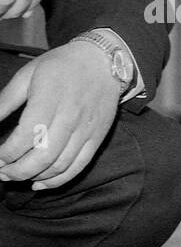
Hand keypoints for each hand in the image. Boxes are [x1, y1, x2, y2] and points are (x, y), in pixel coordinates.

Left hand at [0, 42, 120, 189]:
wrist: (103, 62)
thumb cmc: (61, 66)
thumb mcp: (27, 75)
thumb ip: (5, 100)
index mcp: (50, 99)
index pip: (26, 136)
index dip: (6, 153)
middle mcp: (70, 118)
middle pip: (42, 157)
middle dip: (16, 171)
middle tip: (1, 172)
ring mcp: (86, 130)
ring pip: (59, 165)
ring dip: (34, 177)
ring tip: (15, 177)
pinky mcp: (97, 139)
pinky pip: (78, 167)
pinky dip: (58, 181)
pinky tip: (39, 184)